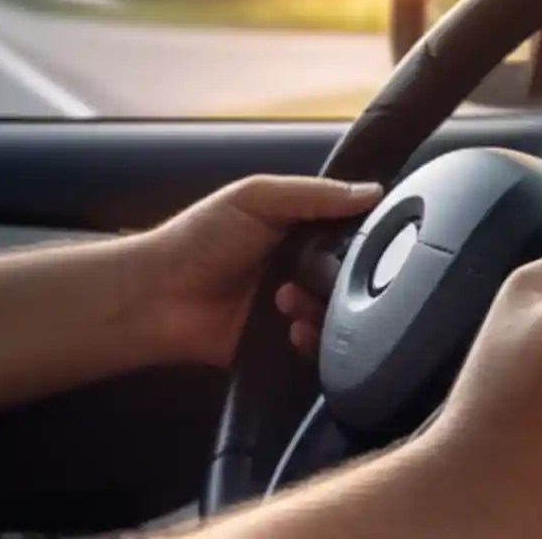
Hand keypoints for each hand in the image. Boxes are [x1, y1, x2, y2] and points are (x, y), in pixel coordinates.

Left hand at [131, 175, 382, 366]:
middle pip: (353, 278)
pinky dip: (313, 342)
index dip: (369, 236)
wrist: (156, 297)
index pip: (353, 233)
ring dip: (323, 310)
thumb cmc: (200, 238)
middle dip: (349, 280)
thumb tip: (374, 191)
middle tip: (334, 278)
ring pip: (339, 315)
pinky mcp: (285, 347)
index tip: (385, 241)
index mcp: (303, 231)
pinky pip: (319, 351)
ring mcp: (297, 309)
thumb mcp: (256, 198)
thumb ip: (314, 194)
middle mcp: (306, 270)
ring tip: (289, 302)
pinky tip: (291, 330)